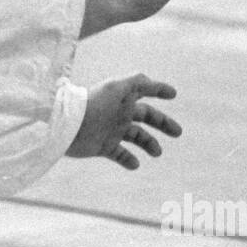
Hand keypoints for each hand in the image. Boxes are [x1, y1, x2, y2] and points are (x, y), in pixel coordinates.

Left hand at [66, 74, 181, 169]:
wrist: (68, 126)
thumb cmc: (94, 104)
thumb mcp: (117, 88)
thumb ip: (137, 82)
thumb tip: (153, 83)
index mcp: (123, 97)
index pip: (145, 90)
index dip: (159, 89)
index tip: (173, 94)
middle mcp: (120, 113)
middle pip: (147, 117)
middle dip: (163, 124)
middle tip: (178, 132)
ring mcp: (112, 130)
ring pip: (137, 137)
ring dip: (149, 144)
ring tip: (157, 152)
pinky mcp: (104, 147)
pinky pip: (120, 154)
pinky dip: (129, 160)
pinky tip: (135, 164)